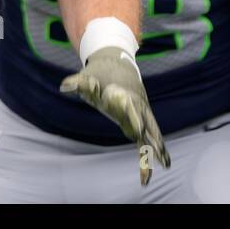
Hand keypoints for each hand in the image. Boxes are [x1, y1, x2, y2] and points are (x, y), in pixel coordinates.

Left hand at [60, 46, 169, 184]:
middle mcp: (137, 105)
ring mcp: (142, 112)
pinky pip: (152, 134)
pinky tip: (165, 162)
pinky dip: (159, 147)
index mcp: (124, 96)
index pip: (130, 110)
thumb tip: (64, 85)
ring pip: (152, 132)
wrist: (118, 62)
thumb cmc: (99, 73)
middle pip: (147, 125)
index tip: (137, 133)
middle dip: (152, 141)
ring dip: (158, 149)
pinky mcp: (142, 117)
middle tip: (158, 158)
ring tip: (166, 166)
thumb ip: (78, 83)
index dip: (134, 120)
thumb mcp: (87, 77)